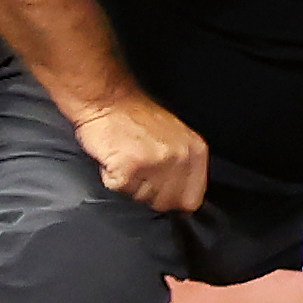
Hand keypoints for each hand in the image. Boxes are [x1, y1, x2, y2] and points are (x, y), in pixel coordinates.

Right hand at [72, 86, 215, 215]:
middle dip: (149, 192)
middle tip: (139, 165)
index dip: (173, 198)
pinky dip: (111, 177)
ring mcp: (156, 164)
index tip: (161, 187)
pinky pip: (119, 189)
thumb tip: (183, 198)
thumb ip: (184, 167)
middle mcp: (180, 158)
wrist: (106, 100)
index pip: (192, 199)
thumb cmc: (134, 117)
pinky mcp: (129, 169)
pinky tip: (115, 157)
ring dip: (129, 184)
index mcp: (196, 152)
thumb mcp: (175, 138)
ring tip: (127, 158)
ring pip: (141, 199)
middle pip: (166, 203)